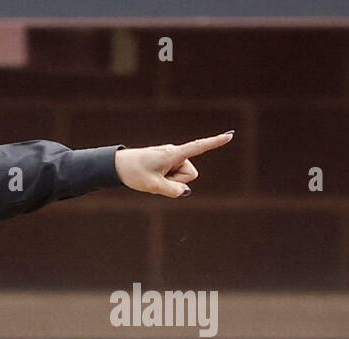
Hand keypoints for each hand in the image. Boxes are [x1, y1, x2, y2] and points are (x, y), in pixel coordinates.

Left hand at [113, 131, 233, 197]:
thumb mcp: (153, 186)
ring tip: (152, 177)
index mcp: (173, 154)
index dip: (215, 143)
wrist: (118, 166)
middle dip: (177, 181)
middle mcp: (175, 153)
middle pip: (190, 175)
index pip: (198, 147)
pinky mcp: (167, 162)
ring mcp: (171, 158)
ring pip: (181, 177)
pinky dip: (165, 180)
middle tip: (157, 179)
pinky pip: (173, 176)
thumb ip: (172, 191)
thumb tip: (184, 192)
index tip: (230, 135)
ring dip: (169, 181)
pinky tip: (152, 176)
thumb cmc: (134, 173)